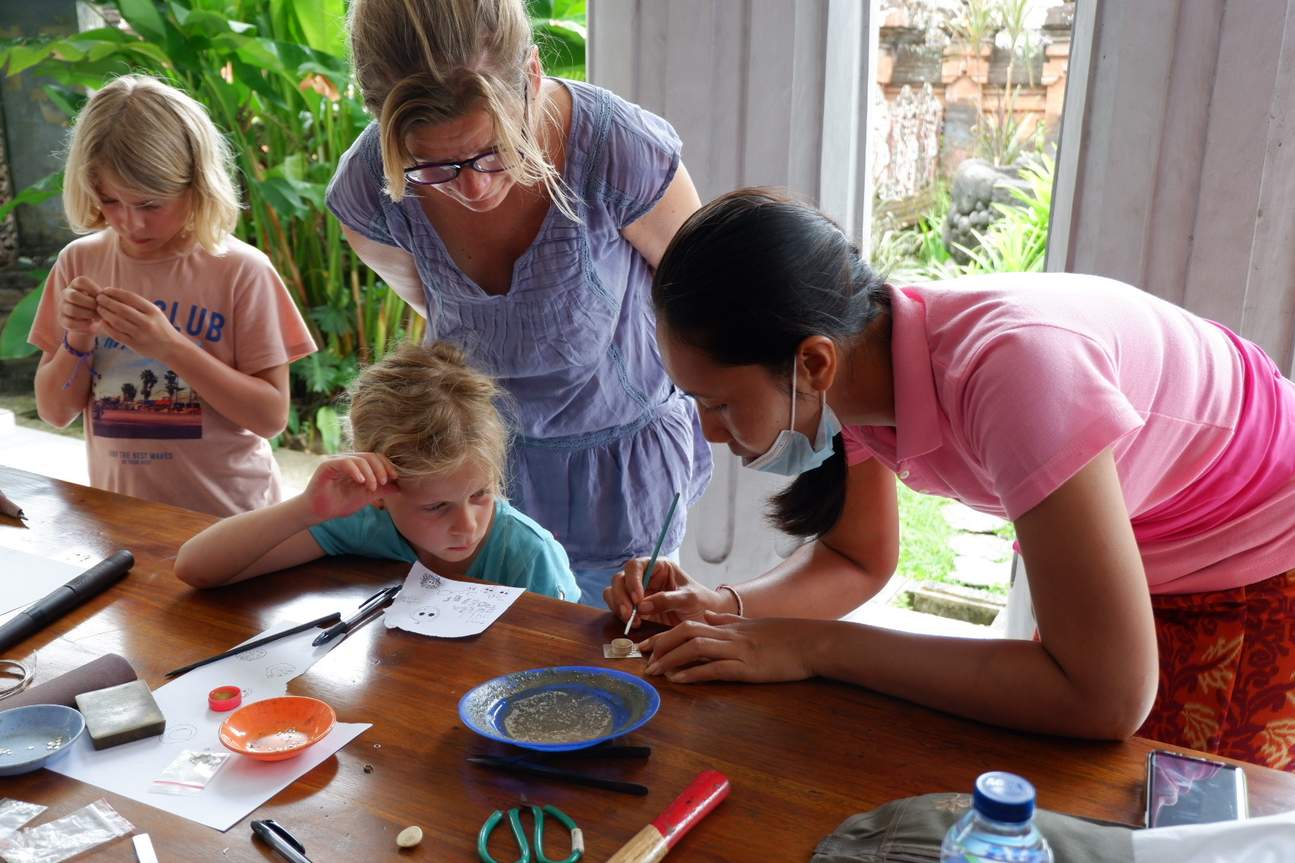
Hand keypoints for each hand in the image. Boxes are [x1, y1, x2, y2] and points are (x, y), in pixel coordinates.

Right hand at [58, 276, 102, 338]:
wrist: (91, 320)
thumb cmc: (97, 305)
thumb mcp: (101, 297)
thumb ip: (102, 295)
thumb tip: (104, 295)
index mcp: (75, 285)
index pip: (80, 281)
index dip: (93, 289)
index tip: (102, 297)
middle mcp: (65, 294)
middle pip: (73, 296)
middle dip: (90, 303)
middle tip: (99, 308)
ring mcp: (62, 307)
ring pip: (72, 310)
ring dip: (88, 314)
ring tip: (97, 316)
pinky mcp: (62, 319)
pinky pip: (70, 322)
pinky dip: (83, 324)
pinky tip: (90, 323)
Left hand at [96, 287, 184, 361]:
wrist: (172, 348)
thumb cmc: (161, 327)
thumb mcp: (155, 313)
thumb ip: (139, 305)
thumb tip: (115, 295)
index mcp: (153, 311)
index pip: (130, 297)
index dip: (115, 292)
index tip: (105, 290)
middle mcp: (147, 322)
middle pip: (121, 309)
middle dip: (106, 302)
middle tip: (99, 298)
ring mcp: (140, 334)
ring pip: (117, 321)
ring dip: (104, 313)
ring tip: (99, 309)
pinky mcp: (135, 345)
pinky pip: (116, 334)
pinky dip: (107, 327)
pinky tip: (103, 322)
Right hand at [302, 453, 398, 521]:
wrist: (317, 513)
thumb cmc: (339, 504)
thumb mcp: (365, 497)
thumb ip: (381, 490)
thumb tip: (400, 487)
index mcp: (357, 465)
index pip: (376, 458)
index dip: (387, 466)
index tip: (395, 478)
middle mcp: (348, 460)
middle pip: (370, 456)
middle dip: (381, 468)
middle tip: (385, 482)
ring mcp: (337, 461)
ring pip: (359, 459)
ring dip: (370, 472)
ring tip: (372, 486)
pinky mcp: (326, 465)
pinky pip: (344, 462)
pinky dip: (355, 471)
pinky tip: (361, 481)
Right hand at [603, 558, 733, 629]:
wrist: (707, 621)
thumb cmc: (702, 603)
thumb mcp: (690, 599)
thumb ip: (667, 600)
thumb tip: (642, 606)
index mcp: (659, 567)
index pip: (636, 566)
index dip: (632, 580)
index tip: (638, 599)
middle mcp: (644, 578)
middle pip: (620, 579)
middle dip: (621, 596)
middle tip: (629, 614)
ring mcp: (637, 593)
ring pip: (614, 592)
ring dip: (618, 606)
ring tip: (632, 621)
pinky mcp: (635, 609)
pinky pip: (617, 608)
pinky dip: (620, 615)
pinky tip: (634, 625)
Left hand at [639, 612, 818, 682]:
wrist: (812, 643)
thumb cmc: (786, 637)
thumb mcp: (754, 625)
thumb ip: (729, 622)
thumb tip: (708, 617)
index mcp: (730, 627)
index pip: (690, 625)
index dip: (666, 635)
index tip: (648, 646)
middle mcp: (730, 636)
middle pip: (686, 632)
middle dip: (662, 645)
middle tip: (644, 659)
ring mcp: (738, 651)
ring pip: (696, 647)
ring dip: (672, 658)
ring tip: (655, 671)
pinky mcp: (748, 668)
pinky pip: (715, 668)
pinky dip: (694, 672)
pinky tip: (679, 679)